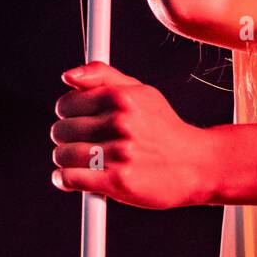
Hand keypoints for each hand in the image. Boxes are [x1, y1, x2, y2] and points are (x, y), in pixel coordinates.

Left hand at [50, 62, 215, 208]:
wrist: (195, 164)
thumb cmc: (164, 128)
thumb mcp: (141, 92)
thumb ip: (103, 76)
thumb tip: (68, 75)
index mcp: (122, 97)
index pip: (66, 104)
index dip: (68, 115)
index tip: (79, 122)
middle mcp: (120, 123)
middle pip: (60, 131)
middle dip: (66, 139)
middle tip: (85, 144)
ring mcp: (119, 153)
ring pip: (62, 156)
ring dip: (67, 162)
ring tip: (87, 161)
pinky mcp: (117, 181)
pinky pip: (69, 178)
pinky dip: (67, 180)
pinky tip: (80, 178)